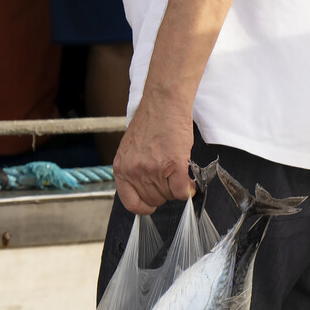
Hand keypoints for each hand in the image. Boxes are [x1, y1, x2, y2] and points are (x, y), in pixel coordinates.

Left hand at [113, 93, 194, 214]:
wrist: (164, 103)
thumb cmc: (150, 122)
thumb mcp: (131, 150)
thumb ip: (135, 171)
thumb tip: (149, 192)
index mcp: (121, 169)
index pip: (131, 204)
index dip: (145, 206)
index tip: (152, 203)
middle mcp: (134, 171)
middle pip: (154, 201)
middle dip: (164, 192)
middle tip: (170, 178)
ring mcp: (153, 169)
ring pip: (170, 196)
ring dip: (177, 188)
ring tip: (177, 171)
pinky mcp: (173, 165)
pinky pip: (182, 191)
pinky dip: (188, 189)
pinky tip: (187, 178)